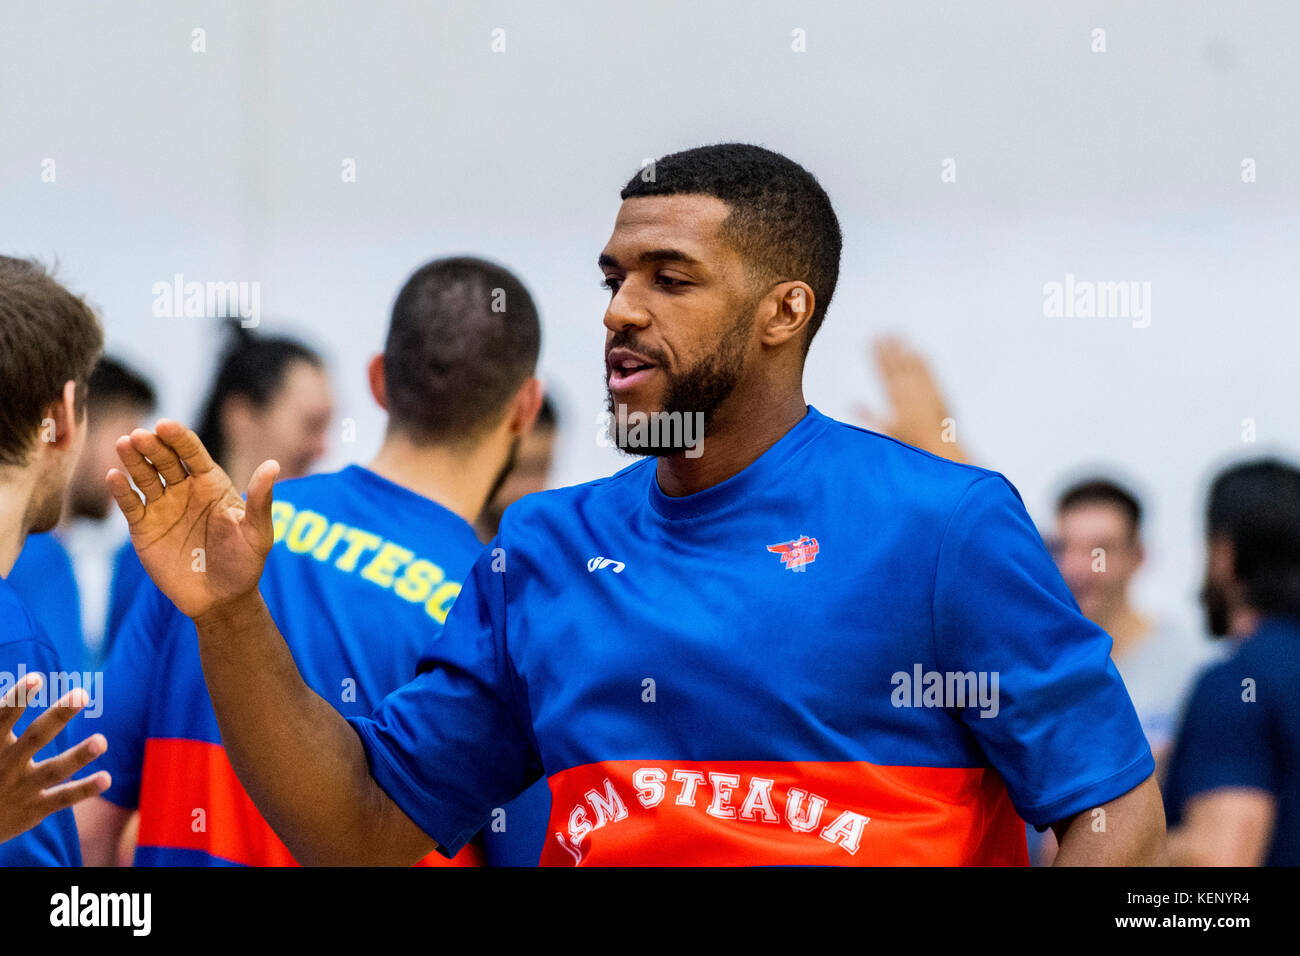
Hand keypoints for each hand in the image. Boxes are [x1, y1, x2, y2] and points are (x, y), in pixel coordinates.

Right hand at [0, 674, 109, 844]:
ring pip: (54, 770)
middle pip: (36, 736)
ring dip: (78, 755)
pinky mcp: (34, 809)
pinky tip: (107, 778)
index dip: (17, 698)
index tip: (35, 678)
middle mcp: (6, 764)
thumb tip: (8, 694)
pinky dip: (84, 789)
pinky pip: (62, 797)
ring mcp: (22, 788)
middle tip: (82, 693)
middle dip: (58, 715)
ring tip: (102, 741)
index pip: (2, 718)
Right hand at [106, 419, 278, 620]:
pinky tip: (113, 477)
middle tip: (139, 435)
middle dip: (152, 446)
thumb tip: (273, 465)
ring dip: (133, 460)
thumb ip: (260, 500)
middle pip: (165, 461)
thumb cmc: (245, 562)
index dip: (179, 438)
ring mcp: (163, 507)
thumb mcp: (257, 532)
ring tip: (123, 444)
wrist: (221, 599)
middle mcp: (185, 490)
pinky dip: (120, 491)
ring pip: (145, 477)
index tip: (165, 425)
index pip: (193, 454)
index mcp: (212, 484)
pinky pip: (130, 505)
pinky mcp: (144, 528)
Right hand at [854, 336, 967, 462]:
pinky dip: (922, 359)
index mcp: (894, 398)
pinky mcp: (937, 390)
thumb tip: (850, 403)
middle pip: (896, 364)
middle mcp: (909, 390)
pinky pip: (928, 371)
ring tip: (897, 334)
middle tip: (882, 331)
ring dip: (903, 349)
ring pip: (911, 364)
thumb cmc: (909, 439)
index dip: (876, 355)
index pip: (882, 372)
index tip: (871, 341)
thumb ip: (867, 415)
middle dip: (888, 348)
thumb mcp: (884, 429)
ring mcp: (924, 389)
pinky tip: (918, 349)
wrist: (938, 443)